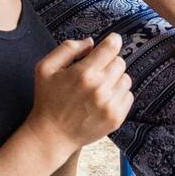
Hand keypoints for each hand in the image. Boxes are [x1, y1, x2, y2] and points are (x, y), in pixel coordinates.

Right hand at [27, 34, 132, 159]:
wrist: (52, 135)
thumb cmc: (47, 99)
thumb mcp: (45, 68)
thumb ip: (67, 49)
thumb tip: (91, 42)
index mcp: (83, 73)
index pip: (111, 48)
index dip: (113, 41)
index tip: (112, 41)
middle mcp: (100, 88)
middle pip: (120, 62)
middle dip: (109, 62)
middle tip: (97, 71)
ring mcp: (109, 105)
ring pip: (126, 79)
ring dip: (115, 79)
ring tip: (100, 87)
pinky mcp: (116, 118)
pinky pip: (128, 96)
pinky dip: (119, 95)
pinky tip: (104, 99)